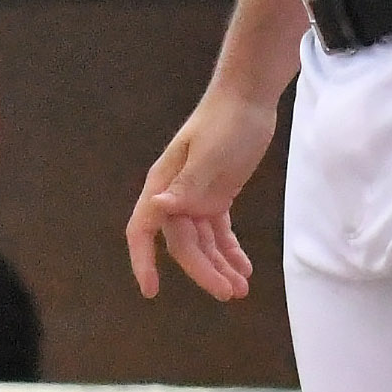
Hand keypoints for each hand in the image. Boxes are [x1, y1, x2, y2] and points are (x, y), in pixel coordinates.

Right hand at [125, 87, 275, 302]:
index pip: (144, 228)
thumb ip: (186, 185)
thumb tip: (157, 208)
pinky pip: (218, 231)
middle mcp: (176, 194)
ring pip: (202, 242)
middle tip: (229, 293)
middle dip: (202, 270)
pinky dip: (229, 251)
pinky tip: (243, 267)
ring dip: (218, 266)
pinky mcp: (217, 194)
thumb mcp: (209, 156)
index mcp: (166, 183)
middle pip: (181, 243)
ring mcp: (197, 195)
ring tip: (241, 288)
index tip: (152, 291)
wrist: (248, 98)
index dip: (143, 260)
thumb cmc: (226, 122)